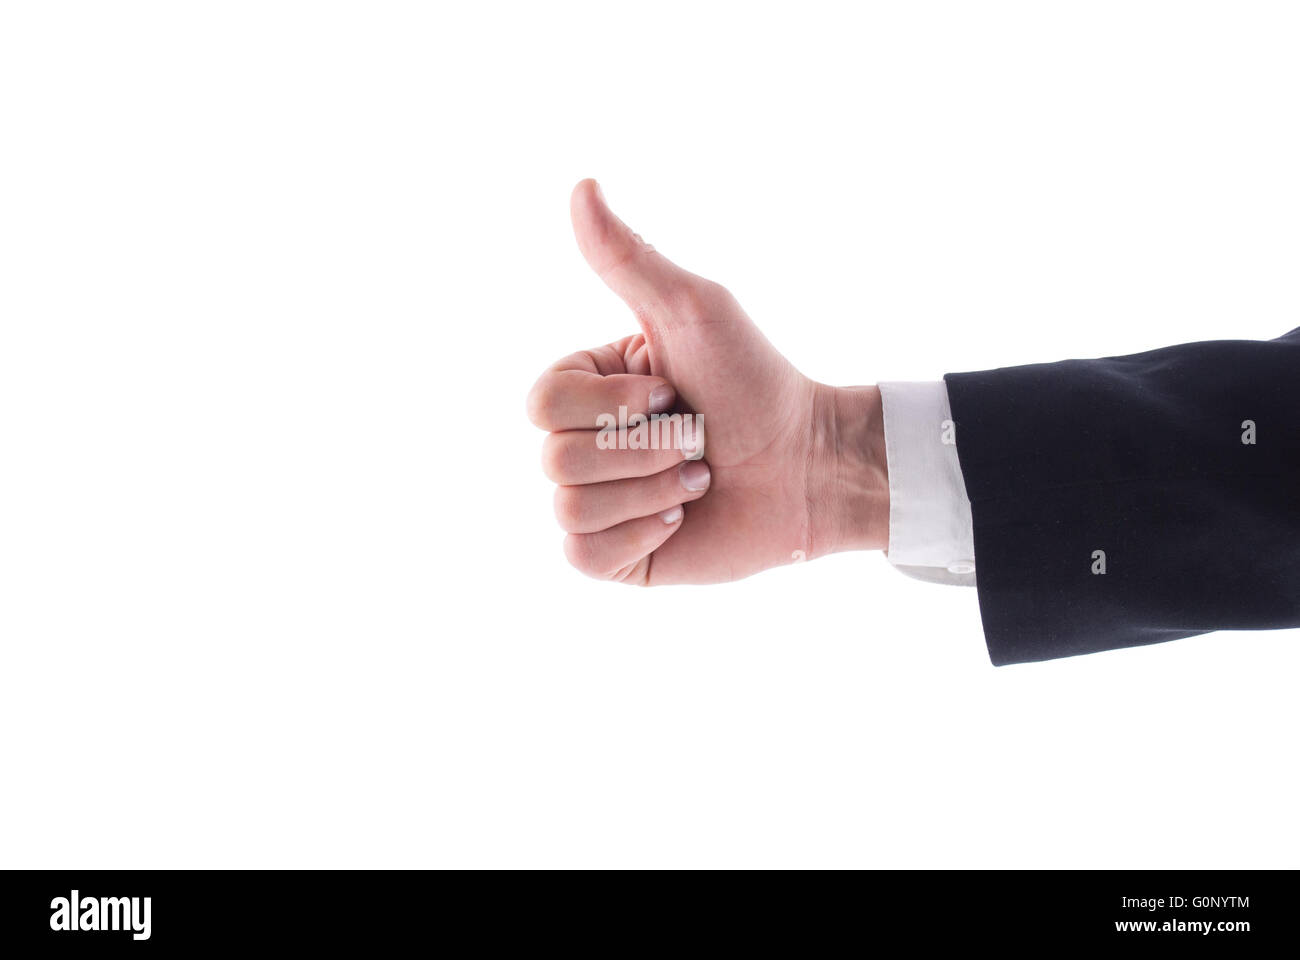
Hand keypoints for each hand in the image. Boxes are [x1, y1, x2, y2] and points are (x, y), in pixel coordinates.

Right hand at [527, 180, 888, 584]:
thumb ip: (628, 257)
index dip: (608, 404)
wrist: (809, 464)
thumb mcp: (692, 309)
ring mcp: (598, 503)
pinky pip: (583, 555)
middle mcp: (584, 443)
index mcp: (590, 388)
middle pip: (553, 457)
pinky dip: (638, 535)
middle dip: (642, 450)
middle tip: (696, 438)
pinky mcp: (617, 556)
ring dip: (652, 490)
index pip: (541, 402)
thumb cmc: (756, 381)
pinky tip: (680, 519)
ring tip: (698, 479)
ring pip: (570, 508)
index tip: (669, 391)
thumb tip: (581, 185)